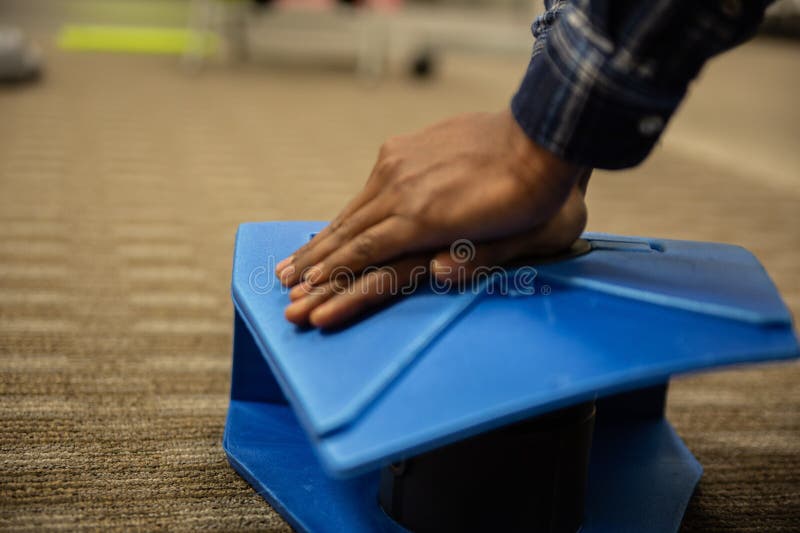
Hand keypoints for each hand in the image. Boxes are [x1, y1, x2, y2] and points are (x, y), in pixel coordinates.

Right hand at [276, 110, 587, 325]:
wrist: (538, 137)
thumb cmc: (531, 199)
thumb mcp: (513, 238)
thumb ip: (474, 260)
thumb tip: (436, 275)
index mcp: (423, 217)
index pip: (366, 252)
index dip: (333, 273)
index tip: (304, 291)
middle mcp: (399, 188)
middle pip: (347, 231)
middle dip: (314, 260)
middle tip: (282, 280)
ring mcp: (397, 163)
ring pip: (352, 209)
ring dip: (323, 237)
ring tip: (295, 260)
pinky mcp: (401, 147)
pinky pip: (367, 187)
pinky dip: (348, 211)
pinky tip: (336, 224)